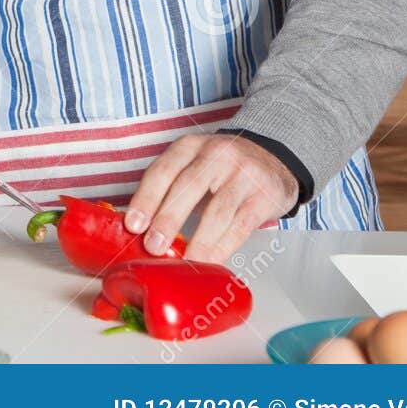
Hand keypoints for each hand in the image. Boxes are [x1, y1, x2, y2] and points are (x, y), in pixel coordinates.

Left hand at [123, 134, 297, 263]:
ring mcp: (243, 174)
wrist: (272, 158)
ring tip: (184, 261)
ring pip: (217, 211)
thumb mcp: (192, 165)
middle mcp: (216, 155)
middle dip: (168, 220)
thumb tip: (137, 226)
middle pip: (188, 187)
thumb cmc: (221, 168)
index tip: (134, 225)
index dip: (146, 199)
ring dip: (198, 240)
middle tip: (154, 246)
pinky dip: (222, 247)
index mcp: (190, 146)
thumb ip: (168, 189)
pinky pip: (240, 226)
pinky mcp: (264, 196)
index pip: (163, 171)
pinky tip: (210, 260)